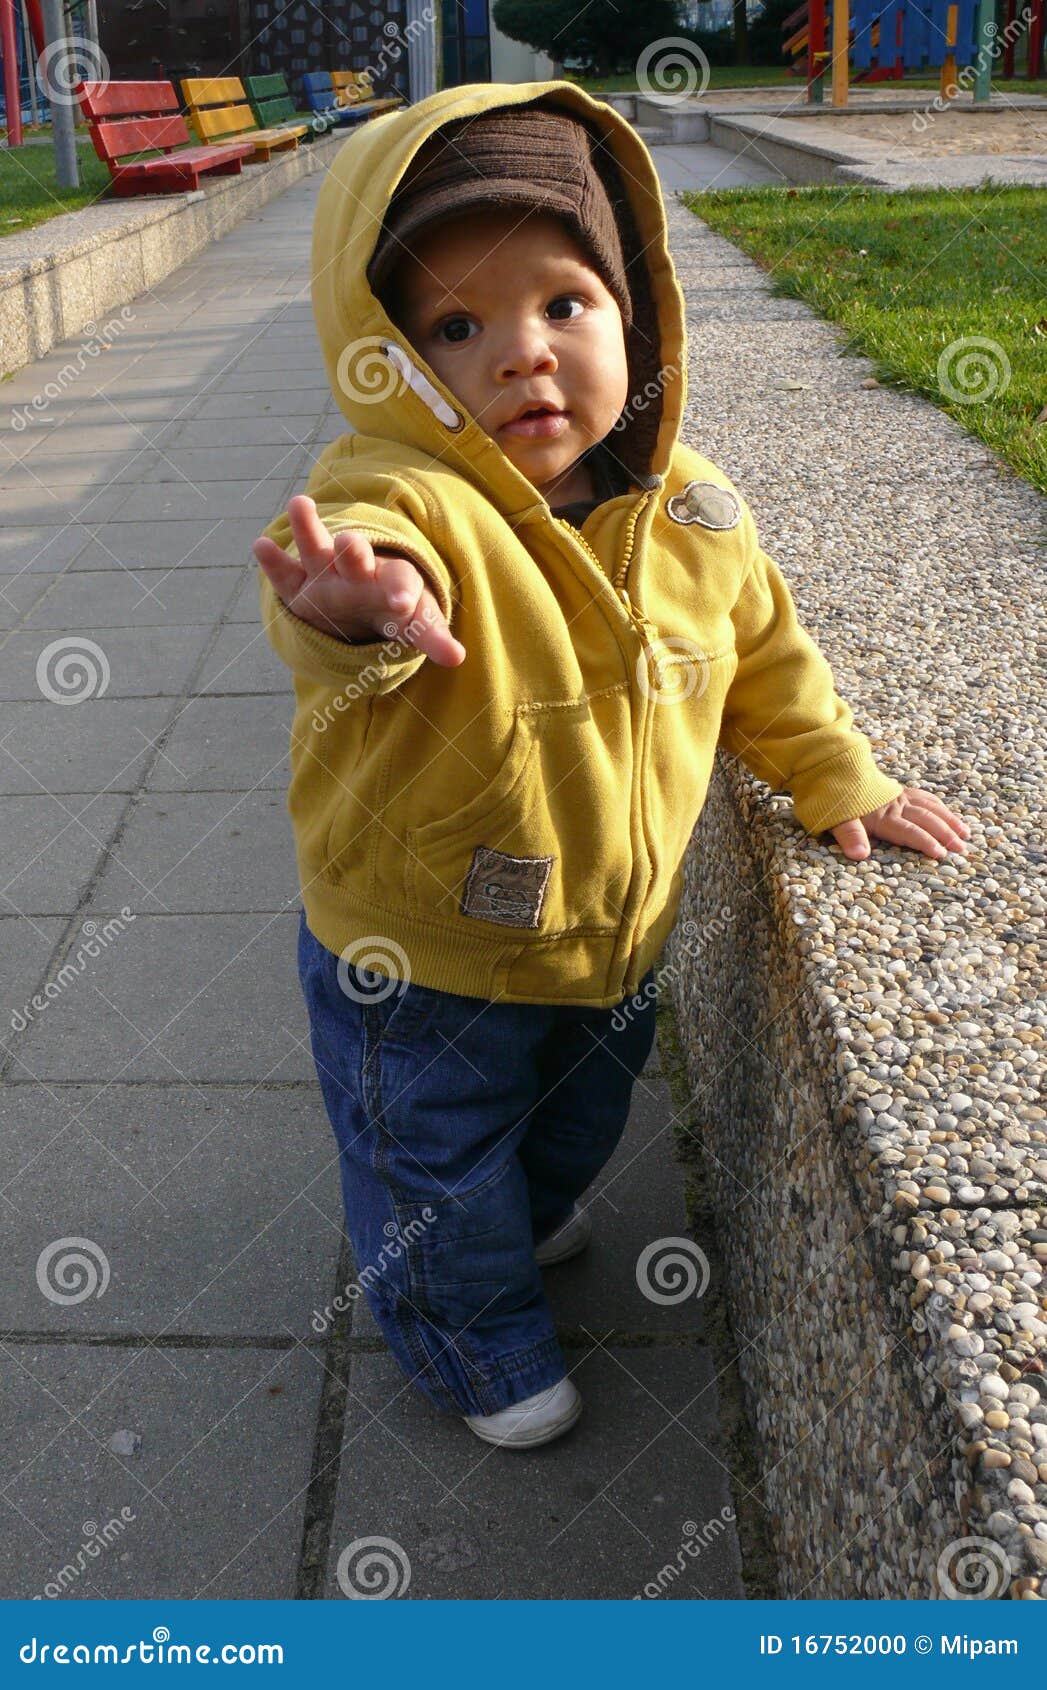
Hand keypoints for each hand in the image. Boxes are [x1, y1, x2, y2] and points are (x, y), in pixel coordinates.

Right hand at [252, 494, 464, 667]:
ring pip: (316, 550)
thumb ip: (432, 636)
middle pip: (356, 558)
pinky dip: (272, 562)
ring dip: (309, 529)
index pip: (398, 581)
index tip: (404, 601)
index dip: (401, 591)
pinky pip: (284, 574)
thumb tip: (458, 658)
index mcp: (389, 580)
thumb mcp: (415, 624)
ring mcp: (325, 575)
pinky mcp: (299, 586)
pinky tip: (260, 544)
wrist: (363, 601)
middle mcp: (357, 571)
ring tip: (300, 503)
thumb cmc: (393, 609)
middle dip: (354, 552)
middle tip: (351, 542)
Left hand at [830, 787, 970, 860]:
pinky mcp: (898, 790)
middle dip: (946, 834)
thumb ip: (849, 835)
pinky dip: (939, 806)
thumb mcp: (835, 819)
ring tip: (966, 833)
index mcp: (882, 816)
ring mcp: (899, 796)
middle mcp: (896, 805)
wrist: (831, 767)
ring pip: (930, 808)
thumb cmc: (832, 798)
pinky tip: (947, 813)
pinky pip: (924, 797)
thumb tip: (860, 855)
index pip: (909, 832)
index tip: (942, 854)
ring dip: (949, 820)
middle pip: (926, 820)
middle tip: (963, 848)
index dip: (926, 842)